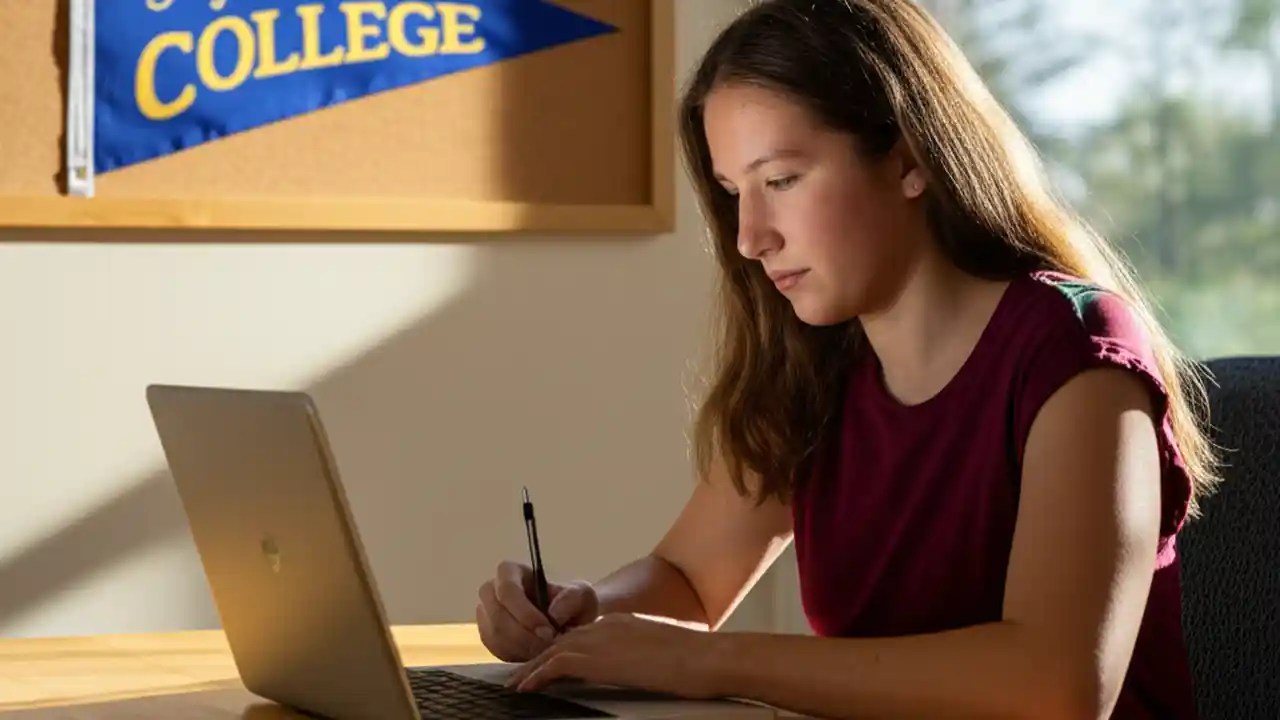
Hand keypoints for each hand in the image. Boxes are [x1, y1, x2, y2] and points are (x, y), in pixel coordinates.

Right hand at [476, 561, 599, 662]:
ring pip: (496, 637)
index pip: (507, 590)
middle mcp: (491, 591)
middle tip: (549, 647)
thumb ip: (571, 599)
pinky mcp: (488, 637)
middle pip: (498, 617)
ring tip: (546, 651)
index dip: (525, 613)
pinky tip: (536, 655)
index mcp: (509, 571)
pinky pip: (496, 651)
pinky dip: (517, 657)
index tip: (548, 631)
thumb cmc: (573, 602)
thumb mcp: (581, 595)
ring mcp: (486, 615)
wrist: (568, 621)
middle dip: (525, 636)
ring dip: (523, 648)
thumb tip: (553, 613)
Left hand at [505, 613, 721, 699]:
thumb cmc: (695, 661)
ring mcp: (599, 639)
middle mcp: (605, 626)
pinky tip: (524, 689)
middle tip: (521, 675)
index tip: (547, 665)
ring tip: (514, 685)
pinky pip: (555, 666)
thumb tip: (639, 670)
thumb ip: (641, 656)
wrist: (703, 657)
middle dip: (539, 658)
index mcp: (620, 623)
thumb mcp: (661, 654)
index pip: (580, 636)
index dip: (560, 651)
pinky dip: (536, 676)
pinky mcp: (596, 658)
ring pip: (552, 652)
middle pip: (561, 641)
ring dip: (530, 669)